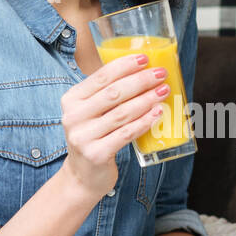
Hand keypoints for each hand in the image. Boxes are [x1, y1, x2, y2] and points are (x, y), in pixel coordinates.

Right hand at [59, 53, 169, 198]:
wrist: (82, 176)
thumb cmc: (93, 137)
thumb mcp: (90, 113)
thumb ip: (106, 94)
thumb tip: (142, 71)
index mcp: (71, 100)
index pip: (101, 77)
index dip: (125, 65)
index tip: (145, 59)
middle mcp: (73, 116)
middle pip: (113, 93)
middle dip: (141, 81)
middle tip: (161, 74)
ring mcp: (83, 136)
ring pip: (122, 113)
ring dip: (147, 100)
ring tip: (164, 91)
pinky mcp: (96, 154)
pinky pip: (126, 133)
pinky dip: (145, 122)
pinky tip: (158, 113)